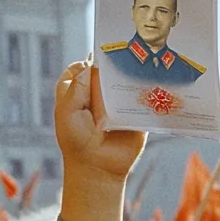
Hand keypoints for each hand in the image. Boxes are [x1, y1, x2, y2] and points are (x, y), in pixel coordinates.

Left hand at [54, 62, 145, 183]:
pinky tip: (152, 79)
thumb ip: (78, 86)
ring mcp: (117, 103)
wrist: (97, 167)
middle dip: (113, 63)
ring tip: (140, 62)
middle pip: (106, 71)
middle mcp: (97, 95)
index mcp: (76, 93)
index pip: (81, 69)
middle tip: (125, 53)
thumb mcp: (68, 110)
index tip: (98, 58)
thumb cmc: (76, 140)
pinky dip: (146, 89)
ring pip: (125, 80)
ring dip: (131, 73)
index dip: (88, 62)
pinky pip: (142, 97)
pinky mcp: (135, 113)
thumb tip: (92, 64)